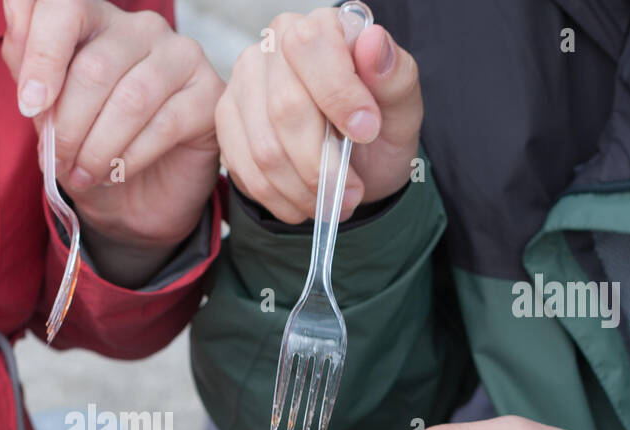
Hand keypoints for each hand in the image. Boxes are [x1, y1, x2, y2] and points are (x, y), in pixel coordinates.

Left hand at [2, 0, 222, 286]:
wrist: (134, 201)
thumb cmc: (89, 146)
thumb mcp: (46, 109)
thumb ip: (28, 62)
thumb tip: (13, 9)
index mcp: (95, 19)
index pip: (63, 7)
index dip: (42, 55)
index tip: (29, 106)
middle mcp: (140, 28)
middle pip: (94, 68)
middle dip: (67, 127)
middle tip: (57, 161)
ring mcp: (180, 56)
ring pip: (130, 99)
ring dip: (97, 149)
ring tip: (83, 174)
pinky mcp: (209, 93)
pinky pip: (164, 125)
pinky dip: (130, 159)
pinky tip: (115, 174)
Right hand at [217, 8, 421, 223]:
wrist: (355, 164)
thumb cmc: (378, 128)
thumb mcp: (402, 108)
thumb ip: (394, 75)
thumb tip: (372, 42)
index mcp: (321, 26)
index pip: (311, 47)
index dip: (338, 94)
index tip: (367, 132)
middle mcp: (274, 45)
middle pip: (285, 108)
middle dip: (321, 162)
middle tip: (351, 191)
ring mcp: (244, 83)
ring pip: (264, 148)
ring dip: (302, 189)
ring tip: (332, 203)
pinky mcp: (227, 120)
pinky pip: (246, 170)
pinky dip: (280, 199)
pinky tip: (305, 204)